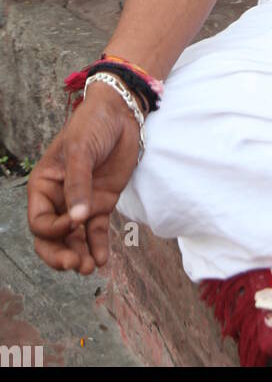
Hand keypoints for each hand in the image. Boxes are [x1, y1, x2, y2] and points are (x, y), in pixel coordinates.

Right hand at [27, 84, 142, 273]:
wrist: (121, 113)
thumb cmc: (92, 125)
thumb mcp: (80, 151)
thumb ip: (78, 185)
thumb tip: (77, 220)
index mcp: (44, 186)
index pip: (40, 222)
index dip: (53, 230)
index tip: (74, 222)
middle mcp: (59, 199)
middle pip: (52, 238)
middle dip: (60, 254)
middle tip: (75, 265)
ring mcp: (82, 203)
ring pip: (74, 239)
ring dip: (79, 255)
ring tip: (88, 268)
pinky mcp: (103, 203)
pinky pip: (96, 231)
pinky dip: (98, 246)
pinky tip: (102, 260)